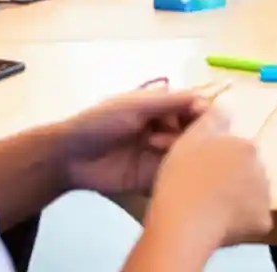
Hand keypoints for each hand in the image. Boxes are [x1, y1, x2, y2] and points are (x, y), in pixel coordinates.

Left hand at [60, 90, 206, 195]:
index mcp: (160, 107)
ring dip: (178, 148)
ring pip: (187, 152)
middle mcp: (164, 128)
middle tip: (170, 132)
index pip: (193, 107)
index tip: (201, 114)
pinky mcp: (154, 176)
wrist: (70, 156)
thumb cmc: (100, 122)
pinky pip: (175, 173)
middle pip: (194, 130)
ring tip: (155, 146)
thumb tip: (206, 99)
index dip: (200, 110)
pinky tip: (164, 165)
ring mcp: (160, 153)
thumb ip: (171, 102)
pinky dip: (175, 169)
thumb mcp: (136, 106)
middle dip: (188, 130)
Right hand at [147, 109, 271, 246]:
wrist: (185, 223)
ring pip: (251, 194)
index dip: (216, 160)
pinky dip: (239, 222)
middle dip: (230, 178)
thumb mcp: (192, 137)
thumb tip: (226, 104)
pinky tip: (220, 223)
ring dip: (236, 199)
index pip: (235, 150)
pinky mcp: (264, 222)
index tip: (199, 171)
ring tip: (210, 208)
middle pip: (246, 171)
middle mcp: (263, 167)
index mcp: (247, 145)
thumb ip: (213, 117)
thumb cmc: (184, 177)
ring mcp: (266, 196)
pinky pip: (252, 219)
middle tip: (202, 190)